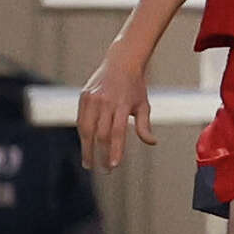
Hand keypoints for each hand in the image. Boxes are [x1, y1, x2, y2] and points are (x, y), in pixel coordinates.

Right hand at [76, 47, 154, 170]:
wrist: (121, 63)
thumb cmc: (135, 88)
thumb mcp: (143, 105)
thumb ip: (144, 126)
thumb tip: (152, 143)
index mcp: (122, 105)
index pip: (117, 133)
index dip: (115, 150)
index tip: (114, 165)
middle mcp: (106, 102)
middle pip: (100, 134)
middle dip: (101, 154)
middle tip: (103, 170)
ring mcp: (92, 99)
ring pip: (86, 129)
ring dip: (87, 148)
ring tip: (89, 163)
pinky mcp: (84, 97)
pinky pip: (80, 120)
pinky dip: (83, 135)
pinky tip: (85, 146)